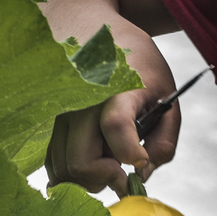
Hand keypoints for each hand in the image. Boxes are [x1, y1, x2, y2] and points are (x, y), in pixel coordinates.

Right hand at [46, 57, 179, 197]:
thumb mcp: (166, 98)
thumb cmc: (138, 68)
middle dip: (106, 178)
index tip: (140, 160)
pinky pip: (51, 162)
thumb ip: (163, 141)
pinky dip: (71, 174)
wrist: (100, 37)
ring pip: (62, 168)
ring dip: (88, 178)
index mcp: (117, 89)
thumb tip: (142, 175)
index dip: (130, 154)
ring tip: (106, 165)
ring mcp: (61, 113)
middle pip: (81, 161)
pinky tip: (90, 163)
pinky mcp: (50, 123)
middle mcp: (81, 103)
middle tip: (122, 172)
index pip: (116, 126)